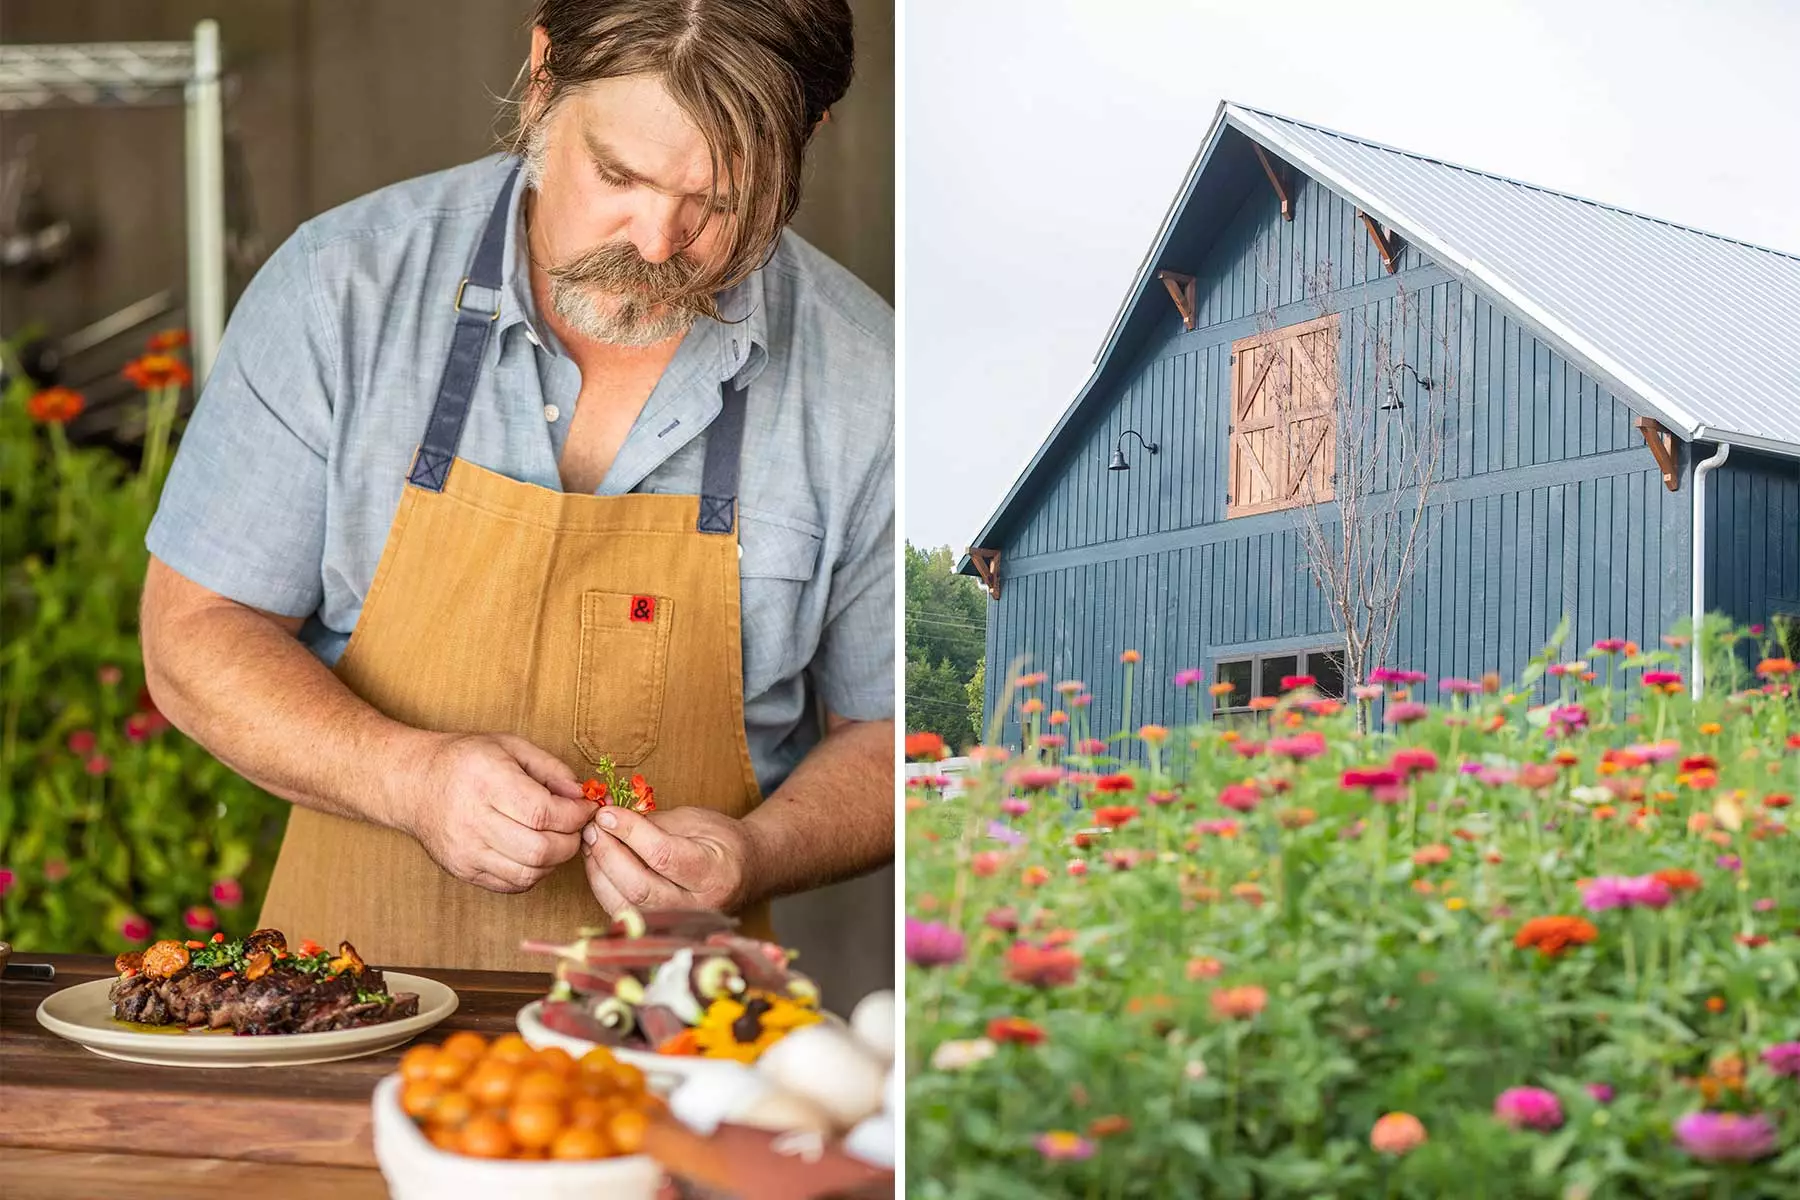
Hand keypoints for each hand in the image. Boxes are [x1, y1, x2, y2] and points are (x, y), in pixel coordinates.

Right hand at [395, 732, 591, 892]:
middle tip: (575, 826)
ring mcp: (465, 851)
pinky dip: (533, 872)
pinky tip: (534, 851)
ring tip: (556, 838)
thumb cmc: (465, 760)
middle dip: (571, 840)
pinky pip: (512, 884)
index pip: (544, 813)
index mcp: (487, 782)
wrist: (413, 784)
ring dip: (555, 860)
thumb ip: (552, 769)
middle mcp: (473, 820)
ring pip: (529, 873)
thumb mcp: (511, 746)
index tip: (586, 807)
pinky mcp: (463, 871)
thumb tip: (583, 795)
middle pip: (540, 849)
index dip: (576, 815)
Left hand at [580, 805, 761, 915]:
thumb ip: (656, 823)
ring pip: (625, 905)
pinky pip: (621, 913)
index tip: (608, 814)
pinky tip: (598, 864)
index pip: (663, 855)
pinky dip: (604, 888)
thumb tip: (613, 819)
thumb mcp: (697, 820)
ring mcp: (677, 923)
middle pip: (639, 887)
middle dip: (608, 854)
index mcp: (713, 873)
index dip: (630, 833)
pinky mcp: (659, 929)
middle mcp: (696, 906)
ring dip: (599, 872)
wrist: (746, 872)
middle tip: (594, 828)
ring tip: (592, 843)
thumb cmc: (723, 842)